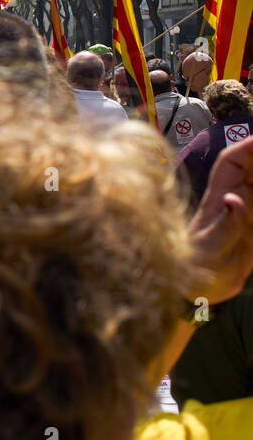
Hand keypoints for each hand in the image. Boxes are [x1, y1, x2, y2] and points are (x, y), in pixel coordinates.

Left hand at [188, 137, 252, 304]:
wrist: (196, 293)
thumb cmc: (193, 268)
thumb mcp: (208, 249)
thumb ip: (225, 226)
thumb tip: (235, 200)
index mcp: (217, 198)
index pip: (232, 162)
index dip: (248, 147)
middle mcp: (233, 200)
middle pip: (252, 168)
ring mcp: (245, 214)